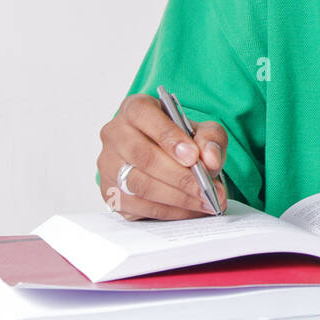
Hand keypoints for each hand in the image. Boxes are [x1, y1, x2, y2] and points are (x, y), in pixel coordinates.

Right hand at [97, 93, 228, 219]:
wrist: (168, 159)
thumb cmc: (183, 140)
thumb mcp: (203, 130)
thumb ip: (211, 139)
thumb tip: (210, 159)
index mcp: (134, 108)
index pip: (144, 116)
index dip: (169, 137)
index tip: (193, 157)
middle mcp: (115, 134)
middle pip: (143, 156)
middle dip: (179, 176)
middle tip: (207, 189)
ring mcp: (108, 165)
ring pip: (140, 185)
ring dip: (177, 198)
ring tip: (205, 202)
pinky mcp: (110, 193)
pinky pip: (138, 206)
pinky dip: (169, 211)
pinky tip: (190, 210)